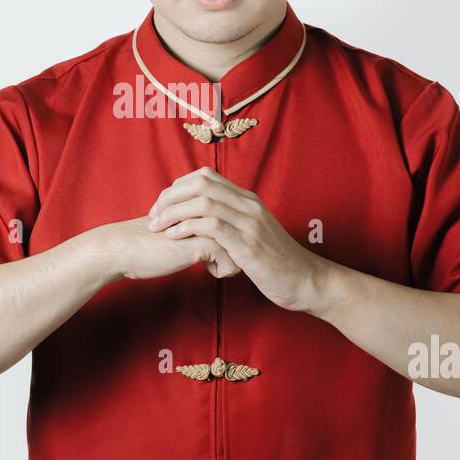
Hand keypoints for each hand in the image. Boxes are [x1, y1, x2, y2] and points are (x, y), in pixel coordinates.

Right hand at [88, 215, 241, 281]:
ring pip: (239, 246)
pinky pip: (230, 260)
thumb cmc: (149, 244)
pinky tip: (207, 272)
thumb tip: (218, 244)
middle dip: (238, 252)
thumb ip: (196, 229)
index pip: (234, 222)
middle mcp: (207, 210)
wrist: (125, 249)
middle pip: (240, 232)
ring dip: (232, 261)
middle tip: (225, 264)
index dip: (233, 241)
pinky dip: (223, 271)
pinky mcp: (202, 241)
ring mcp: (206, 224)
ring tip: (215, 268)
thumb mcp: (178, 232)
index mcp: (201, 204)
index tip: (224, 255)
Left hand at [145, 167, 326, 311]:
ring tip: (157, 227)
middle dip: (170, 197)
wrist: (306, 281)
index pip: (206, 177)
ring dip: (174, 212)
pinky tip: (175, 238)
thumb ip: (230, 226)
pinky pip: (213, 226)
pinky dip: (188, 229)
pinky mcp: (249, 244)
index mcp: (247, 200)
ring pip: (204, 201)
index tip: (162, 206)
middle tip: (153, 216)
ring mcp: (250, 223)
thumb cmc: (276, 264)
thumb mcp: (251, 237)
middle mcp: (248, 205)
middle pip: (201, 183)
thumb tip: (202, 227)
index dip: (178, 187)